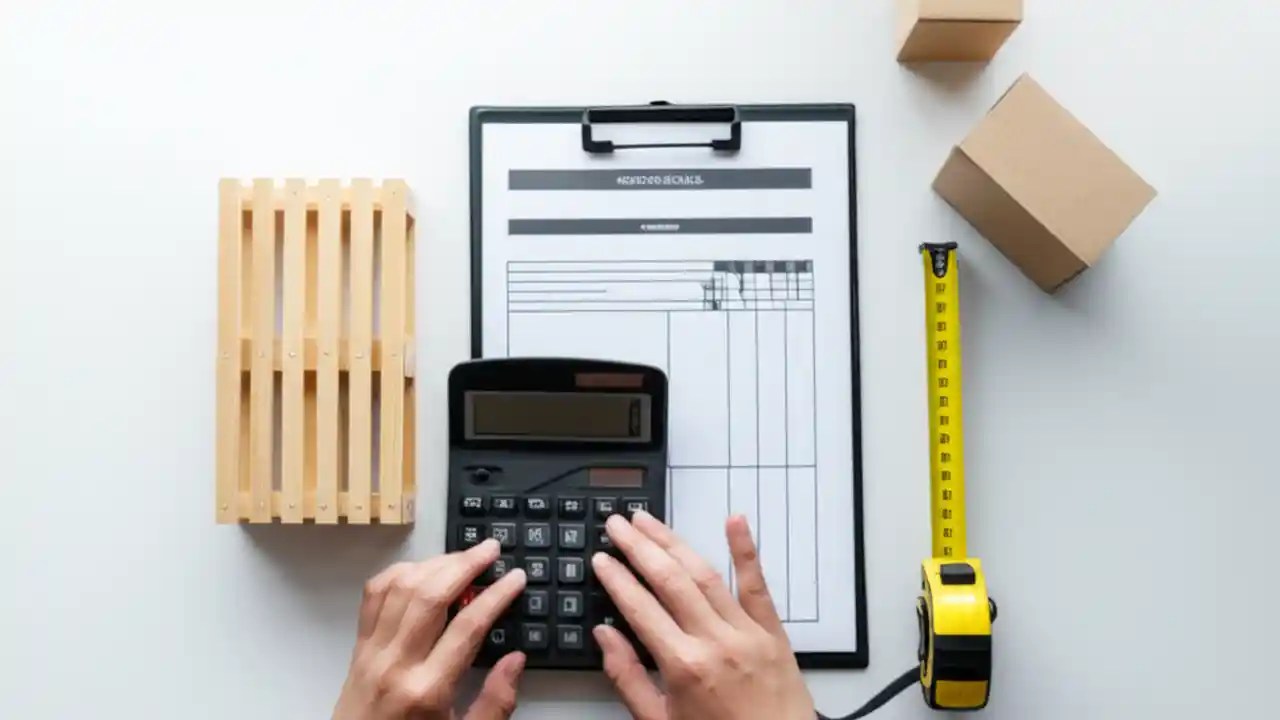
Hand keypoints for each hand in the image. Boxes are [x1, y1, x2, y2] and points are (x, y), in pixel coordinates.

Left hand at [333, 539, 527, 719]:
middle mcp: (396, 663)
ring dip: (435, 563)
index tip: (517, 578)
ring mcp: (371, 652)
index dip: (496, 596)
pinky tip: (422, 569)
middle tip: (491, 549)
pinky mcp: (357, 647)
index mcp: (428, 691)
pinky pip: (374, 596)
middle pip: (431, 596)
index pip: (467, 627)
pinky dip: (398, 573)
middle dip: (465, 565)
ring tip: (463, 556)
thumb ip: (495, 704)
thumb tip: (516, 659)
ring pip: (401, 588)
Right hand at [593, 512, 814, 719]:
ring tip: (650, 521)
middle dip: (639, 547)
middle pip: (669, 580)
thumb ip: (629, 678)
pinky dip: (746, 550)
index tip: (600, 558)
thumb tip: (604, 637)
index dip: (616, 579)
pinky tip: (734, 521)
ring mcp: (747, 633)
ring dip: (674, 542)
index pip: (640, 608)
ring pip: (706, 575)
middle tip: (618, 524)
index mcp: (684, 667)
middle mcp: (716, 642)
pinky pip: (757, 585)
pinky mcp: (773, 632)